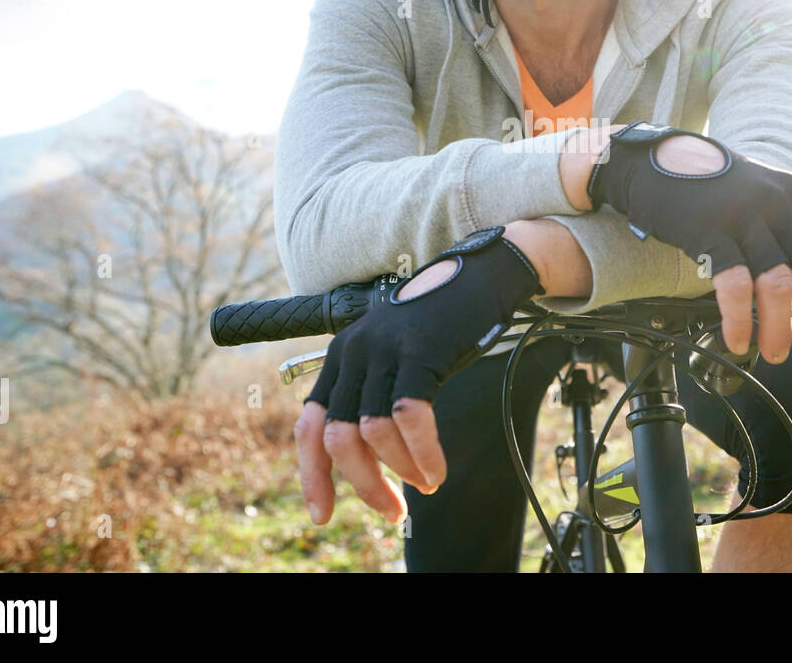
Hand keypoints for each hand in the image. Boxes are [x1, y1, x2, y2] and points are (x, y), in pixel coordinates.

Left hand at [293, 225, 542, 524]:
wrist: (481, 278)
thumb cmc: (442, 325)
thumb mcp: (394, 356)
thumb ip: (374, 395)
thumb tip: (368, 461)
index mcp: (341, 358)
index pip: (310, 425)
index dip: (312, 475)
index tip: (323, 514)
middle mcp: (354, 353)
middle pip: (339, 438)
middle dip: (364, 484)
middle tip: (392, 511)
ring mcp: (386, 350)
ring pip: (373, 432)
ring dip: (400, 471)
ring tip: (426, 484)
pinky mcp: (420, 352)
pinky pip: (410, 417)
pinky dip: (423, 453)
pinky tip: (437, 470)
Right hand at [588, 121, 791, 373]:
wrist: (654, 164)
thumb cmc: (708, 189)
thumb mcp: (760, 195)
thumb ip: (787, 230)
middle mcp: (776, 205)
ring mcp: (743, 218)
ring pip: (777, 286)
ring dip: (780, 329)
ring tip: (775, 354)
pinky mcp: (709, 233)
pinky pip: (734, 287)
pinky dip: (739, 321)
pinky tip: (738, 340)